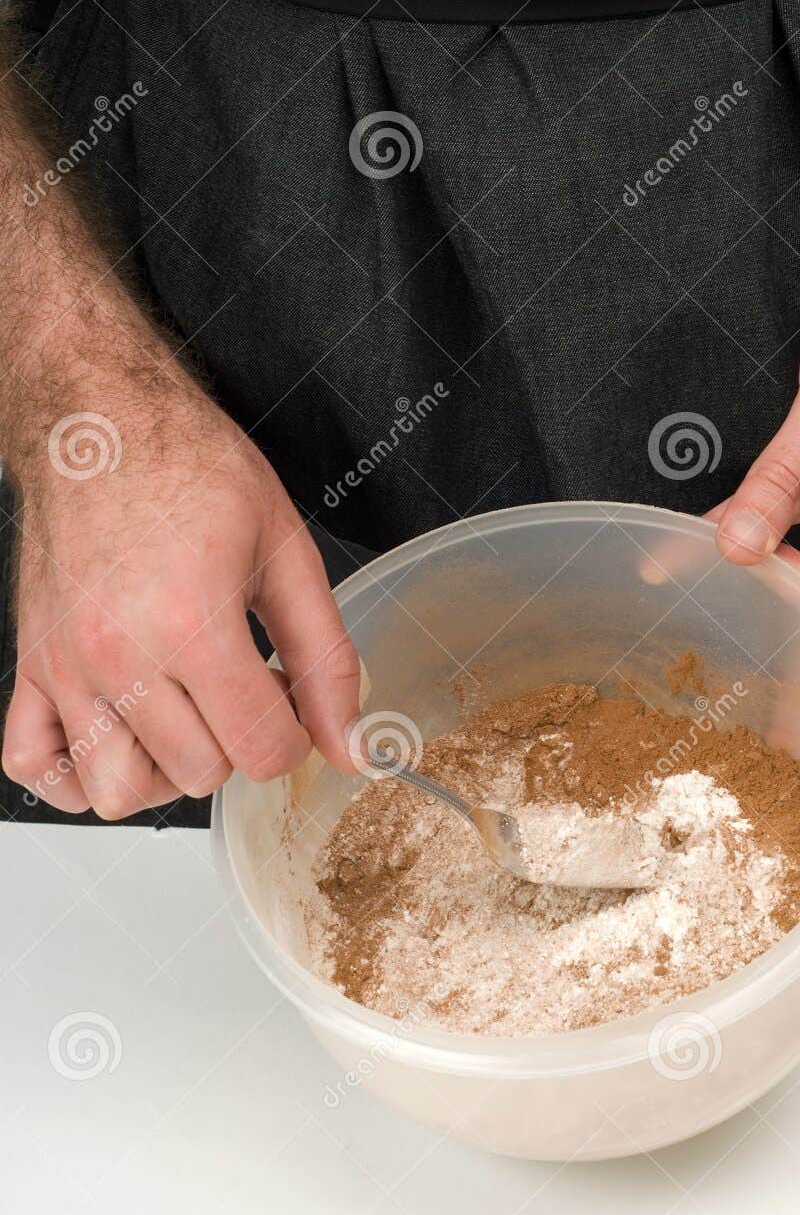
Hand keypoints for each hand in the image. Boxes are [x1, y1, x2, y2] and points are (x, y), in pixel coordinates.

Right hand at [2, 366, 361, 817]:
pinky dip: (77, 773)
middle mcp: (119, 655)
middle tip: (239, 684)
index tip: (286, 695)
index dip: (293, 736)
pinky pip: (34, 768)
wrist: (99, 423)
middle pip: (200, 774)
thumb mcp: (287, 552)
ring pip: (120, 791)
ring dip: (165, 769)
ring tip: (185, 713)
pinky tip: (121, 734)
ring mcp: (65, 667)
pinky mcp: (28, 666)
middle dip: (236, 742)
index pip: (261, 751)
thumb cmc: (189, 468)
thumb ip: (327, 658)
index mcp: (191, 623)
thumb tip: (352, 743)